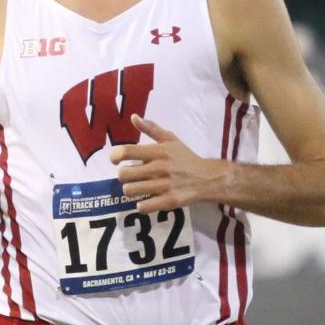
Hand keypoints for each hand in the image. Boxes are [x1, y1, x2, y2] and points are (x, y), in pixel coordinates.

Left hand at [112, 115, 227, 213]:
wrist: (209, 178)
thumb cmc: (186, 158)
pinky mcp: (169, 201)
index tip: (115, 160)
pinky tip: (146, 200)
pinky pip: (143, 207)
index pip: (126, 151)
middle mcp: (159, 168)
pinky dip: (141, 205)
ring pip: (130, 191)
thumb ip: (151, 129)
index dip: (114, 156)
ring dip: (130, 190)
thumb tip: (133, 117)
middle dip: (123, 176)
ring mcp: (164, 185)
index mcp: (158, 152)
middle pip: (123, 174)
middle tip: (130, 176)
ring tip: (137, 188)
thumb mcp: (170, 140)